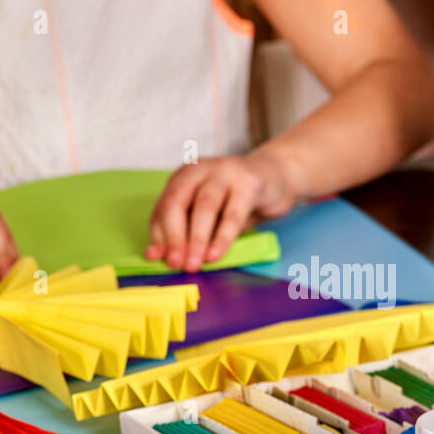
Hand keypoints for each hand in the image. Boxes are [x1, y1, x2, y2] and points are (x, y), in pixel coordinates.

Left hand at [145, 152, 295, 271]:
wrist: (278, 177)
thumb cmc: (237, 200)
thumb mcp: (208, 216)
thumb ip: (184, 231)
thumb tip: (156, 255)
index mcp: (183, 177)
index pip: (163, 207)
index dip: (159, 235)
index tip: (158, 259)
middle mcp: (199, 170)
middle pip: (177, 202)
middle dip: (174, 236)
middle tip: (175, 264)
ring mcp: (225, 172)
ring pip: (204, 207)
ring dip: (196, 239)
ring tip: (194, 264)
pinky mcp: (249, 182)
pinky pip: (233, 214)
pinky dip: (222, 237)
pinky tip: (215, 254)